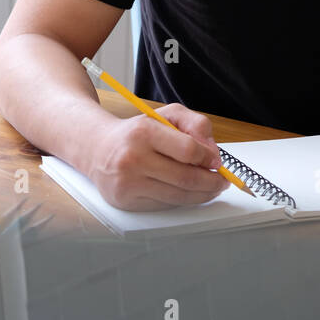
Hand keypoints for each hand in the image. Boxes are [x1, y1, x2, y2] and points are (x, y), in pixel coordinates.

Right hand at [79, 103, 229, 210]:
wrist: (97, 149)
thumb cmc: (136, 132)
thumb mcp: (165, 115)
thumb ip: (195, 124)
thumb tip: (213, 153)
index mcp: (143, 132)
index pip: (188, 150)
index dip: (209, 159)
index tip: (217, 162)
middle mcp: (133, 158)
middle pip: (186, 178)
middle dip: (211, 182)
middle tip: (222, 181)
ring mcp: (128, 183)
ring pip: (178, 196)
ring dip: (201, 195)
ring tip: (211, 189)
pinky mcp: (125, 201)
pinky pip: (164, 204)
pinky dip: (181, 200)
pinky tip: (187, 192)